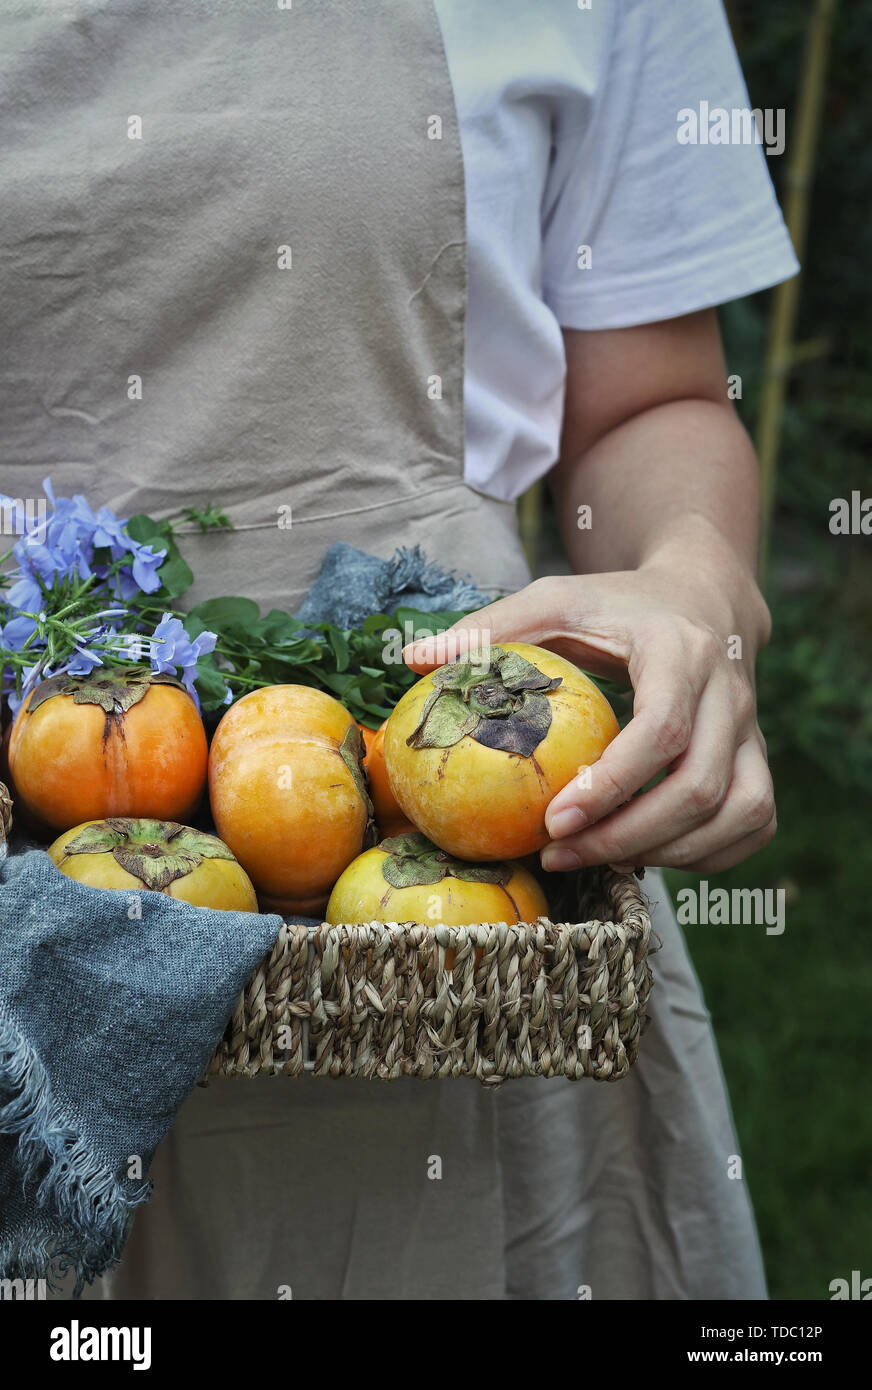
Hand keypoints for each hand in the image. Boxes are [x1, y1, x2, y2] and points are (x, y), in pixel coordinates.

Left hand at [402, 564, 775, 873]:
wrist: (705, 596)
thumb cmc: (617, 604)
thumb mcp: (555, 599)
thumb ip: (488, 629)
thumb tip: (412, 661)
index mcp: (681, 653)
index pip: (663, 729)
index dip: (613, 785)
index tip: (553, 820)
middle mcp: (732, 695)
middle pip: (702, 786)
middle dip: (629, 835)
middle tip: (559, 854)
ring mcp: (754, 732)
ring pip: (740, 813)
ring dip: (670, 853)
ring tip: (595, 860)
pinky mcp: (760, 760)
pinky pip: (754, 823)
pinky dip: (708, 855)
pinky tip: (647, 857)